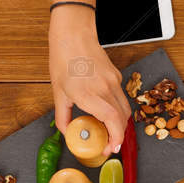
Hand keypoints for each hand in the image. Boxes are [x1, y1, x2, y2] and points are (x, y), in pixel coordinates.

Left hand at [49, 6, 132, 152]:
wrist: (74, 34)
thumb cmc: (64, 58)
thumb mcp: (58, 91)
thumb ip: (63, 116)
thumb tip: (67, 132)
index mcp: (89, 94)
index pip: (112, 121)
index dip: (115, 138)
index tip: (110, 148)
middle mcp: (105, 88)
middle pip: (122, 119)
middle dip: (118, 136)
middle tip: (109, 145)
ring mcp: (113, 81)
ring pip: (125, 109)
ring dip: (119, 123)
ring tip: (108, 131)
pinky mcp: (116, 76)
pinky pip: (121, 97)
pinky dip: (117, 109)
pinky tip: (105, 110)